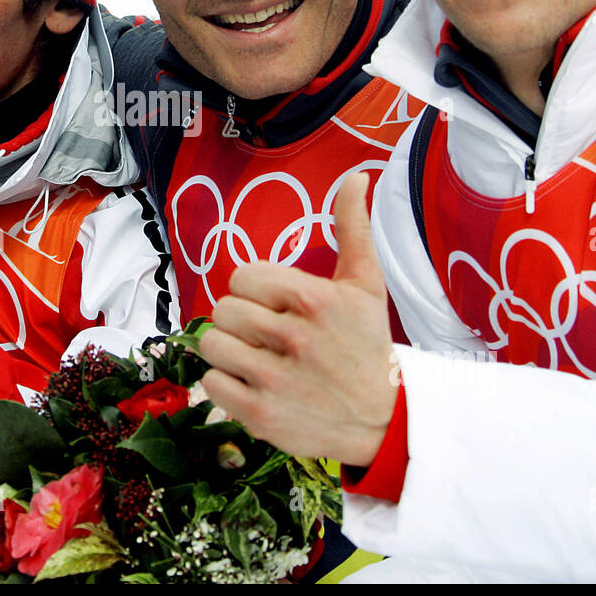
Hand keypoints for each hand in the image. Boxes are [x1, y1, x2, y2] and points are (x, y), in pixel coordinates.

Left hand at [197, 174, 396, 464]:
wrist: (386, 419)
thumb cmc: (368, 344)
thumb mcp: (366, 284)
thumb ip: (352, 227)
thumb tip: (356, 175)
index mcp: (313, 299)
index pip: (242, 276)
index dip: (255, 290)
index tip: (277, 305)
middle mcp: (292, 338)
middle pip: (223, 310)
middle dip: (241, 320)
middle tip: (268, 334)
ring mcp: (275, 380)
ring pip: (211, 344)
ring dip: (228, 350)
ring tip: (257, 357)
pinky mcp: (261, 415)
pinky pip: (210, 383)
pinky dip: (224, 384)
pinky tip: (252, 384)